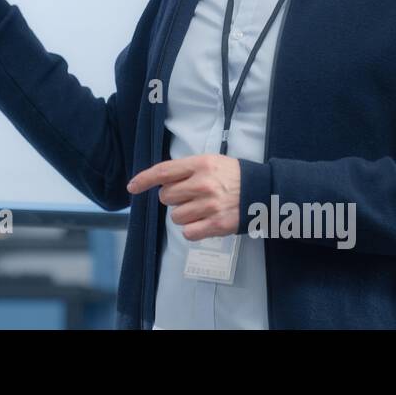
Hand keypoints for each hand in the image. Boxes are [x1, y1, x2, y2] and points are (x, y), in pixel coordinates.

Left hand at [126, 154, 241, 239]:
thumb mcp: (211, 162)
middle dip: (174, 198)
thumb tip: (160, 181)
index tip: (132, 187)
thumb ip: (186, 169)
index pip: (163, 171)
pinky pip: (188, 233)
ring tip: (201, 209)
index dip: (144, 179)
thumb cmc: (233, 176)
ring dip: (184, 215)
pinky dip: (193, 230)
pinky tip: (204, 222)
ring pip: (176, 217)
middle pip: (166, 197)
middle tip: (191, 196)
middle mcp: (202, 184)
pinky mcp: (216, 224)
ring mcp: (209, 205)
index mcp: (200, 164)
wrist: (263, 191)